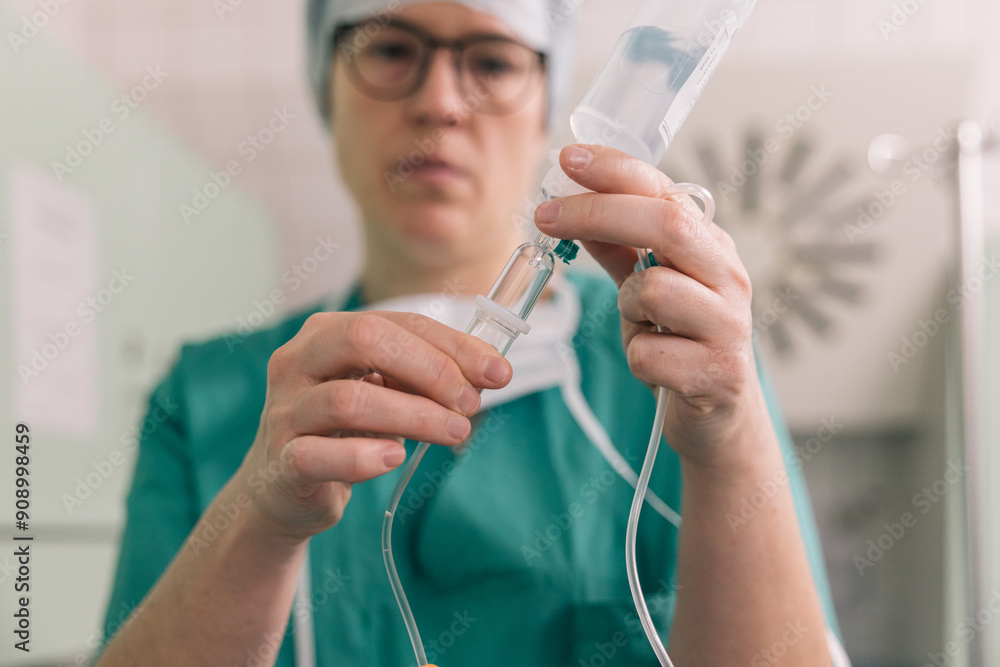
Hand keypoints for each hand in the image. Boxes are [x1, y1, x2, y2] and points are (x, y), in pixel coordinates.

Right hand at [237, 311, 511, 540]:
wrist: (287, 488)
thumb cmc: (346, 431)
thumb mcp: (387, 392)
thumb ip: (429, 376)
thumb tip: (491, 371)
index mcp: (326, 332)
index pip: (396, 322)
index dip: (452, 345)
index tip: (497, 372)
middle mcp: (297, 362)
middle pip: (362, 339)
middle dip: (430, 369)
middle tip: (470, 402)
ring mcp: (283, 411)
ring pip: (348, 400)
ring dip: (414, 416)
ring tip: (454, 432)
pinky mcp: (280, 463)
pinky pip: (317, 455)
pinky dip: (362, 457)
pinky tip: (394, 457)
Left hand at [535, 144, 764, 466]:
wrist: (721, 415)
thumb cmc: (680, 341)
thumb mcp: (646, 287)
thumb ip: (618, 247)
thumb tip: (572, 204)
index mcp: (710, 246)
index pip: (665, 191)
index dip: (616, 170)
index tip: (567, 157)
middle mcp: (728, 276)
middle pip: (666, 224)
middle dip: (598, 212)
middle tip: (544, 215)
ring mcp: (730, 324)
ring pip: (653, 290)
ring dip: (627, 306)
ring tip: (643, 324)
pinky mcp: (720, 373)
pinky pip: (649, 353)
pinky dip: (637, 358)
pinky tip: (657, 366)